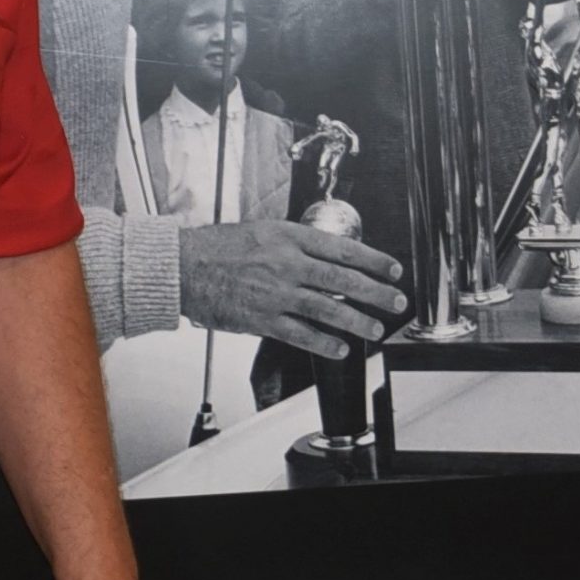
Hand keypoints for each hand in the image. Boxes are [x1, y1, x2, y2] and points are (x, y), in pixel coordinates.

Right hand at [179, 219, 406, 355]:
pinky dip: (324, 343)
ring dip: (357, 321)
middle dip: (376, 292)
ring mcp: (275, 293)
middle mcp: (286, 263)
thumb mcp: (262, 231)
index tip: (392, 269)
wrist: (183, 267)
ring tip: (375, 329)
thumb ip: (294, 244)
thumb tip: (326, 257)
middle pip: (343, 280)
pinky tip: (340, 349)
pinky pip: (301, 334)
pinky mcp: (262, 319)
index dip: (373, 260)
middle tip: (397, 300)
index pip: (342, 249)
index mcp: (288, 237)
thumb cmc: (217, 248)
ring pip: (328, 310)